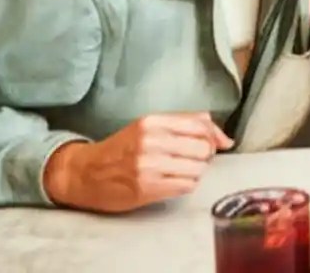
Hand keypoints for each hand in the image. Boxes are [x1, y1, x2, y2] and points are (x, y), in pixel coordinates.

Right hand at [43, 112, 232, 212]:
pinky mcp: (147, 188)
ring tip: (180, 171)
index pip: (201, 124)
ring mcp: (149, 165)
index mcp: (153, 122)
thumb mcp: (149, 126)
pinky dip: (186, 184)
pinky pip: (186, 185)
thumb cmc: (121, 149)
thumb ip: (186, 124)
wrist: (85, 173)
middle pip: (203, 148)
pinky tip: (173, 181)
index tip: (211, 143)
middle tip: (192, 158)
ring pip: (198, 168)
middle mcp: (151, 141)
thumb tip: (224, 138)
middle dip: (204, 156)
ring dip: (195, 172)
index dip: (212, 136)